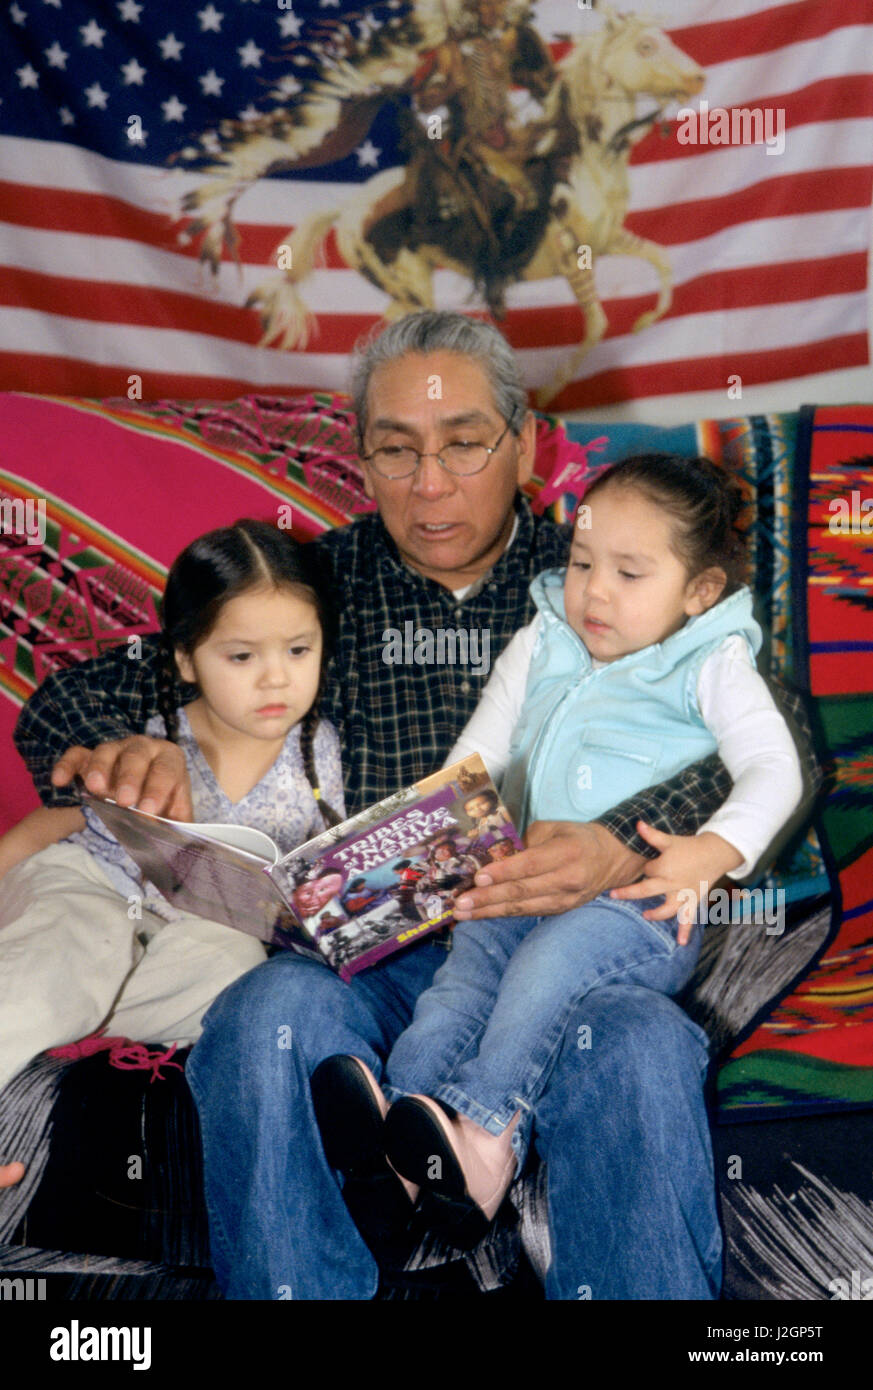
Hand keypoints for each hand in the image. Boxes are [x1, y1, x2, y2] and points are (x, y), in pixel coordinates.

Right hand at [50, 737, 193, 820]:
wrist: (142, 788)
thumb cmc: (162, 802)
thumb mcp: (175, 813)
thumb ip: (180, 829)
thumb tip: (181, 856)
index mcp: (169, 759)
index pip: (166, 771)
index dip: (157, 790)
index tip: (148, 811)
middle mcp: (143, 747)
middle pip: (136, 756)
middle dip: (130, 778)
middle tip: (124, 802)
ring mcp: (115, 749)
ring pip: (106, 751)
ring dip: (100, 768)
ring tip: (95, 790)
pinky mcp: (90, 755)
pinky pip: (77, 755)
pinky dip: (67, 765)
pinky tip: (59, 780)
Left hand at [452, 820, 645, 919]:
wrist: (614, 858)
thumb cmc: (577, 837)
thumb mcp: (554, 828)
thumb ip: (526, 842)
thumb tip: (494, 856)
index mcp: (567, 853)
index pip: (530, 865)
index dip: (503, 872)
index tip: (478, 878)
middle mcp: (568, 879)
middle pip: (522, 891)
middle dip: (487, 899)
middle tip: (460, 904)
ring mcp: (566, 900)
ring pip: (523, 908)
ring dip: (490, 912)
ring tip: (463, 914)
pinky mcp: (561, 910)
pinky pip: (528, 913)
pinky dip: (503, 914)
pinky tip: (483, 914)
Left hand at [609, 822, 742, 944]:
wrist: (715, 853)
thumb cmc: (689, 846)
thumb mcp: (670, 840)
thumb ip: (652, 835)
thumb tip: (636, 823)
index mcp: (664, 867)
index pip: (646, 871)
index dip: (642, 870)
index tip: (642, 869)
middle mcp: (672, 882)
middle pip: (646, 890)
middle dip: (629, 893)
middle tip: (612, 895)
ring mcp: (683, 894)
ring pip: (667, 909)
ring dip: (655, 914)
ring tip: (645, 916)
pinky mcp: (693, 901)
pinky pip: (689, 918)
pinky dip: (685, 931)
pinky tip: (681, 943)